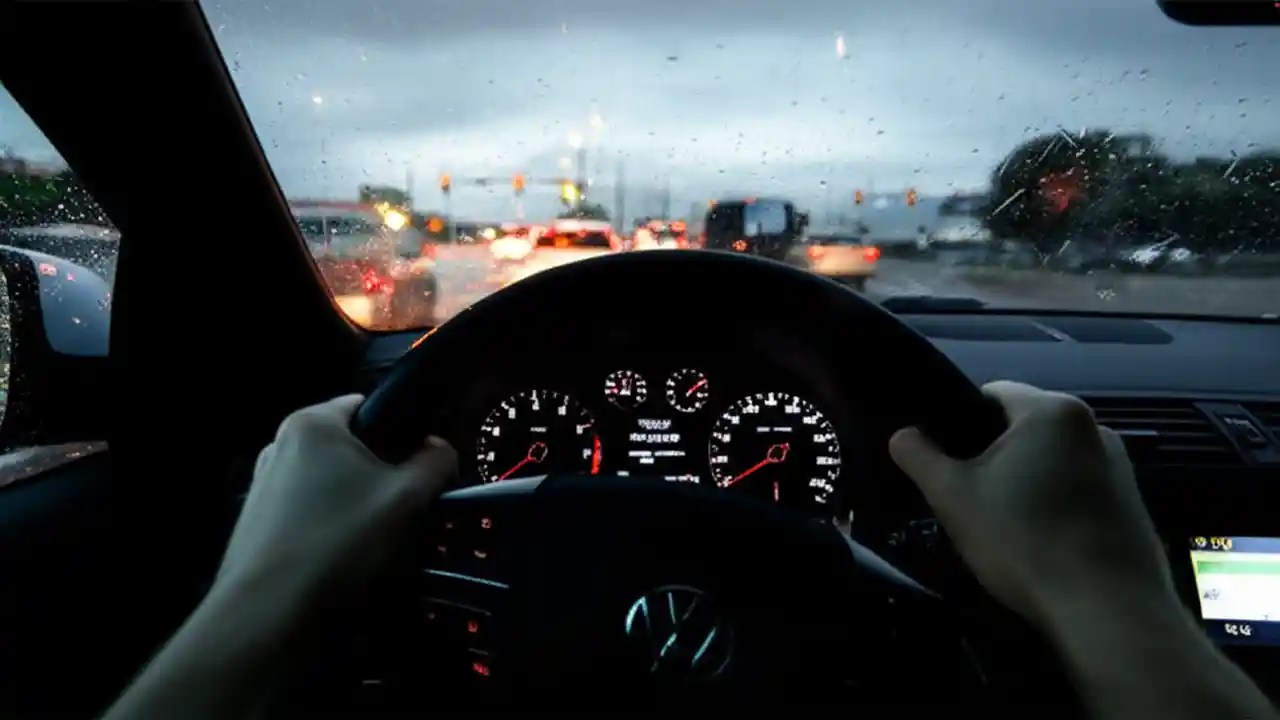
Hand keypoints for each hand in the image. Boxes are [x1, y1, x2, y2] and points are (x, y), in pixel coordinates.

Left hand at [217, 394, 456, 604]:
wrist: (269, 611)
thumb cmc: (340, 540)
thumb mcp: (407, 499)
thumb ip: (434, 462)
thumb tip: (439, 448)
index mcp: (312, 423)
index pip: (369, 406)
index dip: (403, 432)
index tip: (420, 468)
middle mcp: (279, 444)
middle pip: (349, 448)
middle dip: (379, 474)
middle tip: (403, 509)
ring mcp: (262, 484)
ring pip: (329, 484)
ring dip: (354, 504)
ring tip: (372, 540)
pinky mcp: (255, 522)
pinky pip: (307, 512)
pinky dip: (328, 526)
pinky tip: (340, 558)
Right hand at [888, 381, 1173, 625]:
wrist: (1108, 610)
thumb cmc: (1024, 540)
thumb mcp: (953, 498)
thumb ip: (919, 457)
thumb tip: (902, 435)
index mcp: (1052, 410)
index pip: (993, 393)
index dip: (960, 423)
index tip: (947, 463)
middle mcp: (1095, 426)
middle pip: (1025, 429)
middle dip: (996, 457)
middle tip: (971, 499)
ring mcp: (1121, 466)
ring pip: (1054, 462)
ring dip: (1028, 483)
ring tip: (1008, 527)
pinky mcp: (1134, 505)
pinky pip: (1081, 491)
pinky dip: (1059, 507)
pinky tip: (1046, 545)